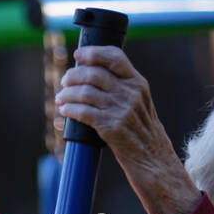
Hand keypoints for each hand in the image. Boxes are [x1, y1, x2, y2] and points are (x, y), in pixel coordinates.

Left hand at [56, 46, 200, 213]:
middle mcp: (131, 94)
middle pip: (94, 74)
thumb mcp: (139, 104)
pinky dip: (70, 110)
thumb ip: (122, 89)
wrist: (153, 161)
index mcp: (138, 84)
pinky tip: (64, 111)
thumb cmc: (142, 133)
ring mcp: (122, 111)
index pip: (115, 57)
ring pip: (85, 92)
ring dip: (67, 94)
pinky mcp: (112, 128)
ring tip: (61, 98)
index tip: (78, 55)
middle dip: (73, 75)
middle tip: (64, 82)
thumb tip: (91, 76)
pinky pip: (83, 112)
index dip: (93, 52)